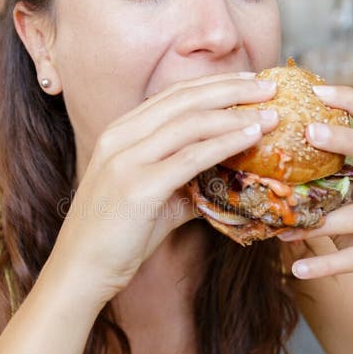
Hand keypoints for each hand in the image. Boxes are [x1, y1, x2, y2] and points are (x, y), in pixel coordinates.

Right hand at [54, 73, 277, 301]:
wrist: (81, 271)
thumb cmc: (117, 238)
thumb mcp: (152, 198)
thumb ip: (185, 181)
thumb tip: (227, 178)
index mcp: (119, 133)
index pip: (173, 96)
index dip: (214, 85)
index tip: (249, 82)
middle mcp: (120, 137)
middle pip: (185, 99)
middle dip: (232, 89)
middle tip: (270, 86)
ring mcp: (126, 160)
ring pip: (190, 123)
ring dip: (236, 114)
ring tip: (272, 114)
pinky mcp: (137, 187)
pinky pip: (190, 157)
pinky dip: (225, 143)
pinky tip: (251, 138)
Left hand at [278, 84, 352, 305]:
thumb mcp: (351, 204)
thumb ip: (328, 184)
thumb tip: (270, 166)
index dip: (351, 102)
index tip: (316, 90)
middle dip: (345, 140)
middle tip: (308, 131)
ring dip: (318, 223)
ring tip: (282, 229)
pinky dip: (327, 264)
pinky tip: (299, 270)